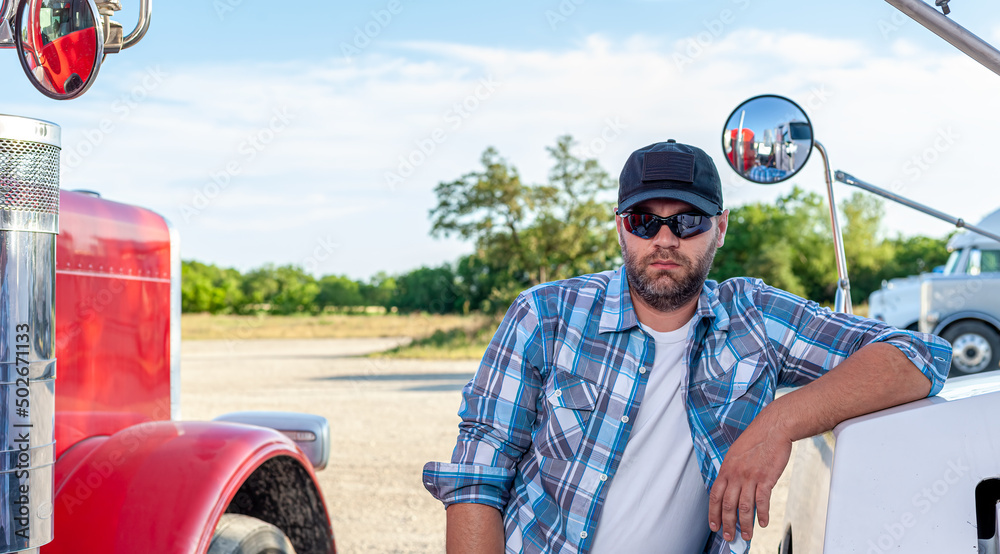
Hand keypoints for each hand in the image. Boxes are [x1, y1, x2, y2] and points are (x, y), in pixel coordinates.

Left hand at [707, 410, 792, 542]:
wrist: (773, 428)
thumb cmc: (756, 439)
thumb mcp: (735, 453)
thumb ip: (731, 470)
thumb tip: (729, 487)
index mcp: (726, 469)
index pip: (715, 496)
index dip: (713, 513)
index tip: (714, 526)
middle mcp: (735, 474)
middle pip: (728, 505)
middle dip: (727, 524)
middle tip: (729, 537)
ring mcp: (750, 477)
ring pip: (744, 507)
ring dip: (745, 524)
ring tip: (747, 535)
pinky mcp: (765, 478)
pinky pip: (762, 501)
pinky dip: (762, 514)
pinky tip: (762, 523)